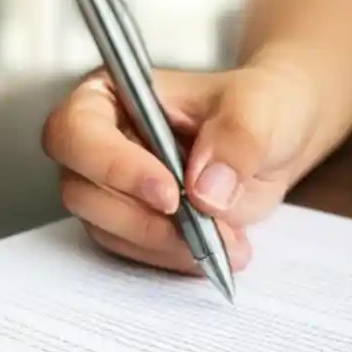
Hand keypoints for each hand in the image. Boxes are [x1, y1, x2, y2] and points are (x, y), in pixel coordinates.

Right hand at [42, 64, 319, 272]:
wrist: (275, 140)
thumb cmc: (257, 107)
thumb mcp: (258, 110)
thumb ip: (236, 140)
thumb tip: (205, 190)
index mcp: (113, 94)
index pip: (76, 131)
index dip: (114, 166)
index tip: (168, 194)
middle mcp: (100, 141)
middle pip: (81, 190)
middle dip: (143, 218)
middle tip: (203, 224)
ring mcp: (111, 186)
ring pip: (106, 229)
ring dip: (165, 243)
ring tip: (228, 238)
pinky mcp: (130, 222)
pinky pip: (135, 251)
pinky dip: (176, 256)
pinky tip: (219, 247)